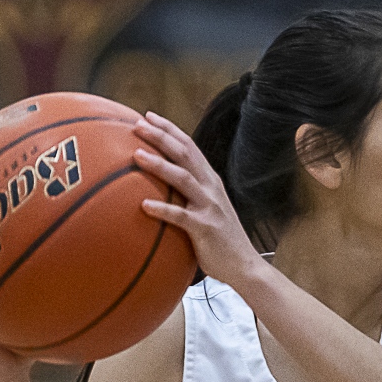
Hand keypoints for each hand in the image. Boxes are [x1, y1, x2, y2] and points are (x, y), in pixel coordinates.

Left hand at [130, 112, 267, 287]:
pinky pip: (180, 216)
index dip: (169, 129)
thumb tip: (157, 188)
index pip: (189, 146)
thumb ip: (187, 195)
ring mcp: (209, 207)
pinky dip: (162, 209)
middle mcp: (211, 188)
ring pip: (183, 178)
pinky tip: (143, 205)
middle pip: (185, 154)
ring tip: (136, 155)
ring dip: (159, 165)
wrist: (244, 265)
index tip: (147, 116)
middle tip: (137, 125)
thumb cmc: (219, 239)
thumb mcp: (206, 209)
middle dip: (161, 136)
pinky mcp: (205, 228)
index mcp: (210, 180)